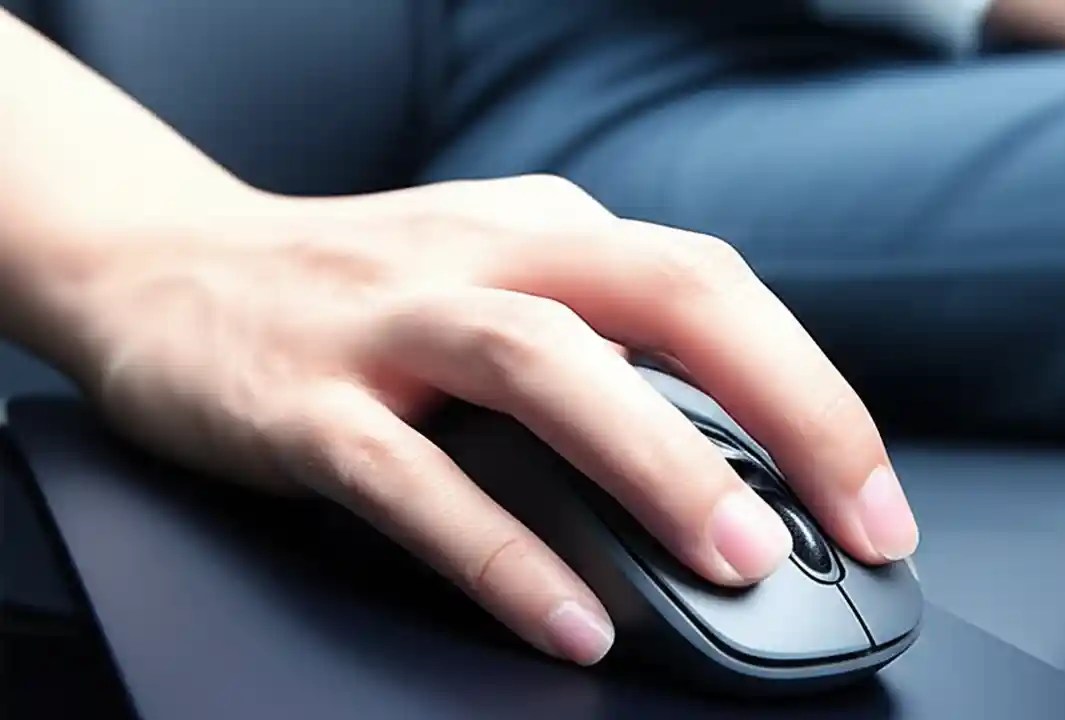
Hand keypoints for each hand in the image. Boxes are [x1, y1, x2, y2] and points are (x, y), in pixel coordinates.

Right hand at [53, 175, 918, 665]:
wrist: (168, 266)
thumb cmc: (361, 291)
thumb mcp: (496, 280)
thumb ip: (598, 343)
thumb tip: (726, 454)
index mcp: (545, 232)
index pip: (712, 287)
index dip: (812, 390)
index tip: (873, 498)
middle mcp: (479, 257)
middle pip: (665, 294)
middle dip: (787, 406)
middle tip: (858, 523)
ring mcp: (386, 324)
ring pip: (541, 368)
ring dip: (653, 462)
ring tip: (735, 558)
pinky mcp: (299, 400)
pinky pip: (411, 479)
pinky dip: (499, 552)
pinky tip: (568, 619)